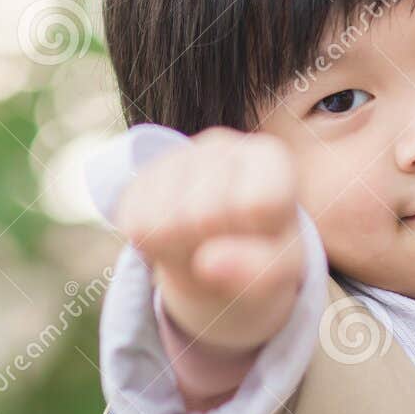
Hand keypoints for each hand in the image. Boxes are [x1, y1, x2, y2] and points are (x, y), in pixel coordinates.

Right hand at [116, 127, 303, 353]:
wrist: (228, 249)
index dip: (251, 237)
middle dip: (214, 244)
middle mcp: (221, 144)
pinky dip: (153, 247)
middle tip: (227, 244)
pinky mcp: (140, 178)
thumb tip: (206, 262)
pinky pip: (133, 225)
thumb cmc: (263, 252)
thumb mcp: (281, 268)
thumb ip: (260, 268)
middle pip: (202, 215)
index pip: (252, 205)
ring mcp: (174, 157)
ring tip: (203, 241)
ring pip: (162, 221)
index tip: (260, 236)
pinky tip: (176, 237)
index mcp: (268, 159)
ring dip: (181, 248)